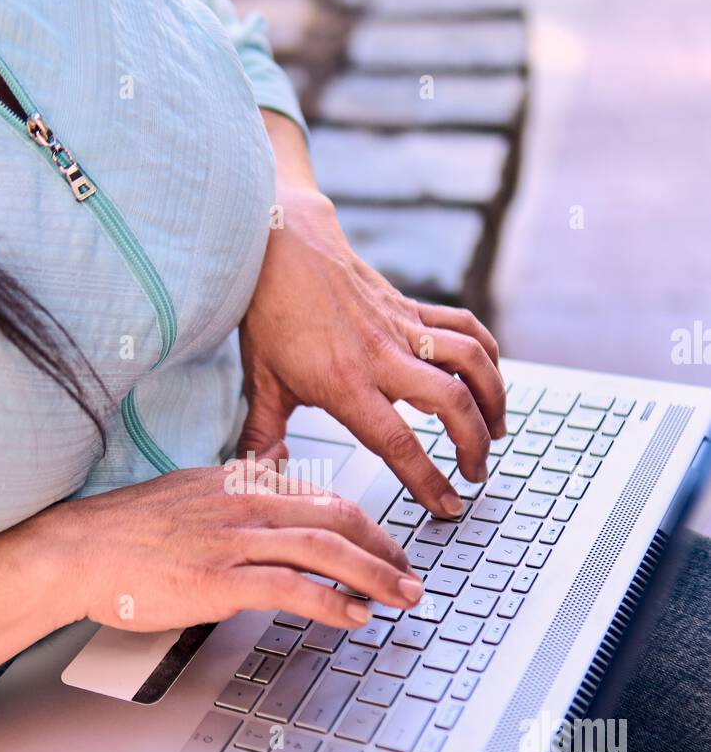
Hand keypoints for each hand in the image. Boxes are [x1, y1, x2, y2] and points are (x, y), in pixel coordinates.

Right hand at [60, 447, 422, 631]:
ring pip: (324, 550)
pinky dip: (331, 601)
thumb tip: (273, 479)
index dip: (366, 524)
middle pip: (338, 518)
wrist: (78, 550)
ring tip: (402, 597)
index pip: (323, 496)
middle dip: (384, 549)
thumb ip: (237, 489)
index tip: (387, 547)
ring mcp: (233, 541)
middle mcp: (245, 504)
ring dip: (374, 576)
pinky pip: (290, 587)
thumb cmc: (127, 530)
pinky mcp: (218, 580)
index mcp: (241, 482)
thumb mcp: (191, 492)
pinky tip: (354, 615)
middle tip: (411, 576)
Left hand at [239, 145, 505, 517]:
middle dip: (474, 444)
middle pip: (452, 402)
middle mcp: (381, 356)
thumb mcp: (260, 383)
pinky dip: (487, 352)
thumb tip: (255, 476)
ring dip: (493, 399)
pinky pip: (463, 326)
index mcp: (344, 383)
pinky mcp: (411, 307)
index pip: (396, 441)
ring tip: (497, 432)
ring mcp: (401, 328)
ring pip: (470, 361)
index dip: (428, 479)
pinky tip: (489, 380)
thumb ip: (261, 435)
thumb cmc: (269, 315)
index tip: (448, 506)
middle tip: (476, 474)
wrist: (281, 245)